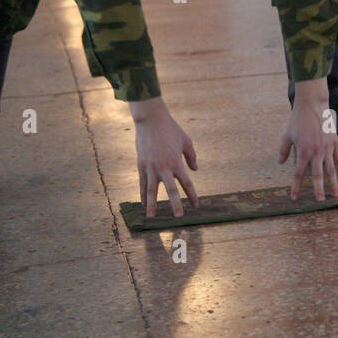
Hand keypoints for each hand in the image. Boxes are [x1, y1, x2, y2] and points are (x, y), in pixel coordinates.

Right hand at [130, 97, 199, 217]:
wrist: (151, 120)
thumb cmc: (171, 129)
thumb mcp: (186, 141)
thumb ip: (191, 156)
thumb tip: (194, 170)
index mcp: (177, 162)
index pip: (186, 183)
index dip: (192, 195)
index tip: (196, 205)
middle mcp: (164, 167)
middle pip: (171, 190)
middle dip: (175, 204)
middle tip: (179, 217)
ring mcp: (151, 167)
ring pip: (152, 190)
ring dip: (152, 204)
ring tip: (151, 216)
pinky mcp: (141, 165)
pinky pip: (142, 183)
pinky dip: (143, 194)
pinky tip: (143, 203)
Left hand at [278, 79, 337, 200]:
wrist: (312, 105)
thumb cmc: (297, 120)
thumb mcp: (286, 135)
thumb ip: (284, 150)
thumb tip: (281, 163)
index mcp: (303, 151)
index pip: (299, 173)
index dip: (296, 186)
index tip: (295, 197)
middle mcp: (316, 152)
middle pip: (318, 175)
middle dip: (319, 190)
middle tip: (320, 201)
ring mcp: (327, 148)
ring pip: (331, 169)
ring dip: (333, 183)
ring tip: (336, 195)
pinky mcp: (334, 143)